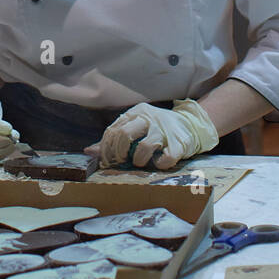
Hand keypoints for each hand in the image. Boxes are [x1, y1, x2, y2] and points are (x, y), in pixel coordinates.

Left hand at [85, 99, 218, 169]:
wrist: (190, 123)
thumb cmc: (156, 128)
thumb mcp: (135, 127)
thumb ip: (113, 139)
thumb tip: (88, 151)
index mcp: (136, 113)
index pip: (113, 131)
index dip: (106, 149)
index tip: (106, 161)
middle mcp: (149, 118)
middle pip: (124, 136)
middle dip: (118, 154)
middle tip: (121, 162)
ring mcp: (164, 130)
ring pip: (144, 148)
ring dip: (138, 161)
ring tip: (140, 163)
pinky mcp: (179, 143)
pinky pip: (166, 159)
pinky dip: (160, 165)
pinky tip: (159, 164)